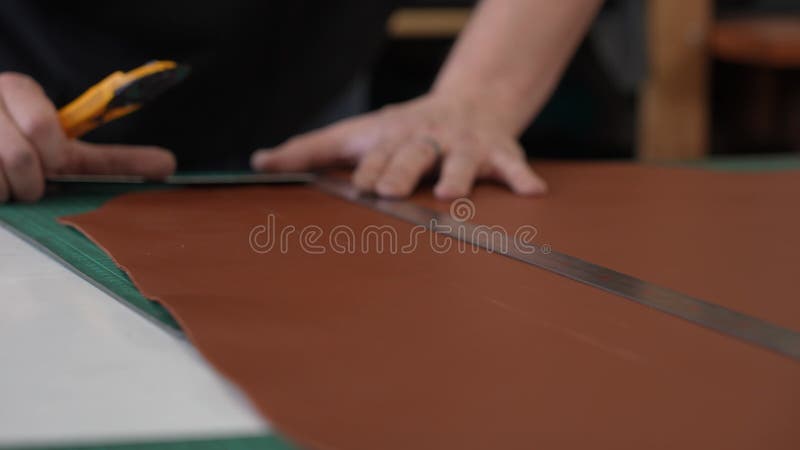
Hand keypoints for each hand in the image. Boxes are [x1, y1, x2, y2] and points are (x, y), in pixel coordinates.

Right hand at [0, 72, 175, 202]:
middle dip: (35, 180)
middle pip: (22, 156)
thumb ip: (110, 158)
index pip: (45, 127)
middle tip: (35, 182)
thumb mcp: (61, 144)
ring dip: (10, 191)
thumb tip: (169, 165)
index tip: (58, 163)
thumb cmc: (22, 143)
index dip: (56, 157)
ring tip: (10, 184)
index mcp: (17, 90)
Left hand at [250, 94, 546, 198]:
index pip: (374, 153)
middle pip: (411, 154)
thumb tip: (257, 161)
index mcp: (390, 136)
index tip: (358, 186)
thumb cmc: (402, 128)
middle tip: (388, 190)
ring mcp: (462, 144)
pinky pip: (511, 164)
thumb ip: (309, 149)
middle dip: (401, 170)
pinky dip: (521, 176)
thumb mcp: (357, 132)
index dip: (367, 168)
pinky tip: (532, 192)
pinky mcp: (496, 150)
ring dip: (455, 173)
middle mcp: (425, 137)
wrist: (468, 101)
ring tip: (451, 193)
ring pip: (458, 159)